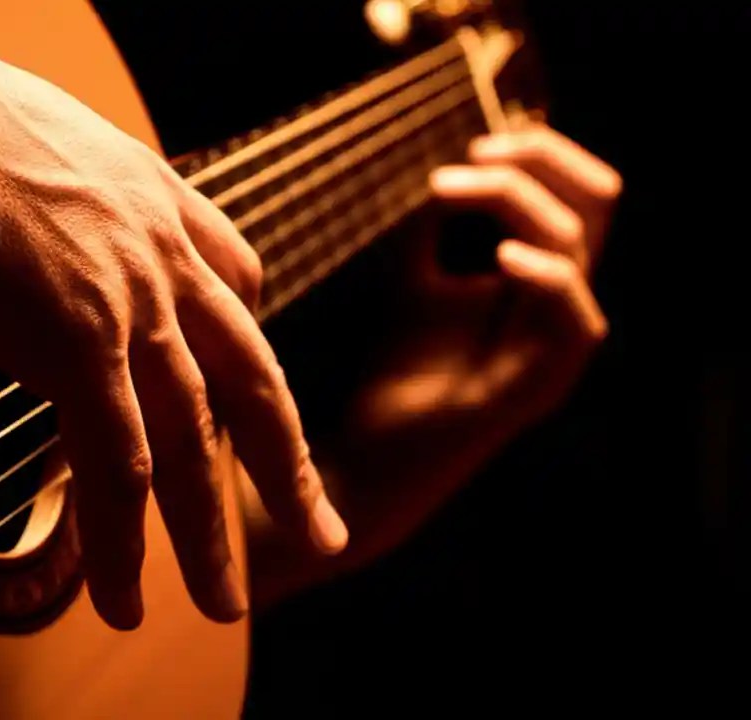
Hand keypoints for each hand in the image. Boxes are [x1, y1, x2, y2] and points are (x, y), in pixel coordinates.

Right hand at [0, 12, 346, 629]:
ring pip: (195, 439)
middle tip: (318, 528)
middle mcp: (160, 246)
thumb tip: (4, 218)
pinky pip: (116, 465)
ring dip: (210, 534)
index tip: (241, 391)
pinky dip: (120, 544)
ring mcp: (126, 297)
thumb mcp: (15, 140)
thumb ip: (45, 194)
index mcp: (150, 192)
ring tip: (224, 603)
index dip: (241, 346)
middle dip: (284, 464)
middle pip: (249, 376)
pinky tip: (120, 597)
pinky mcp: (74, 341)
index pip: (236, 278)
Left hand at [357, 123, 617, 439]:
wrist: (364, 459)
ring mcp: (553, 348)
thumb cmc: (390, 374)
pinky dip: (545, 275)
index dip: (540, 150)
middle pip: (597, 202)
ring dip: (512, 200)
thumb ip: (435, 230)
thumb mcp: (409, 280)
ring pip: (576, 244)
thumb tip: (445, 172)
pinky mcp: (538, 388)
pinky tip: (499, 258)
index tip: (474, 141)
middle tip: (476, 150)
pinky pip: (576, 318)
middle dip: (541, 158)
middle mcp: (557, 307)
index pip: (576, 192)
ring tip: (441, 190)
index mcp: (538, 279)